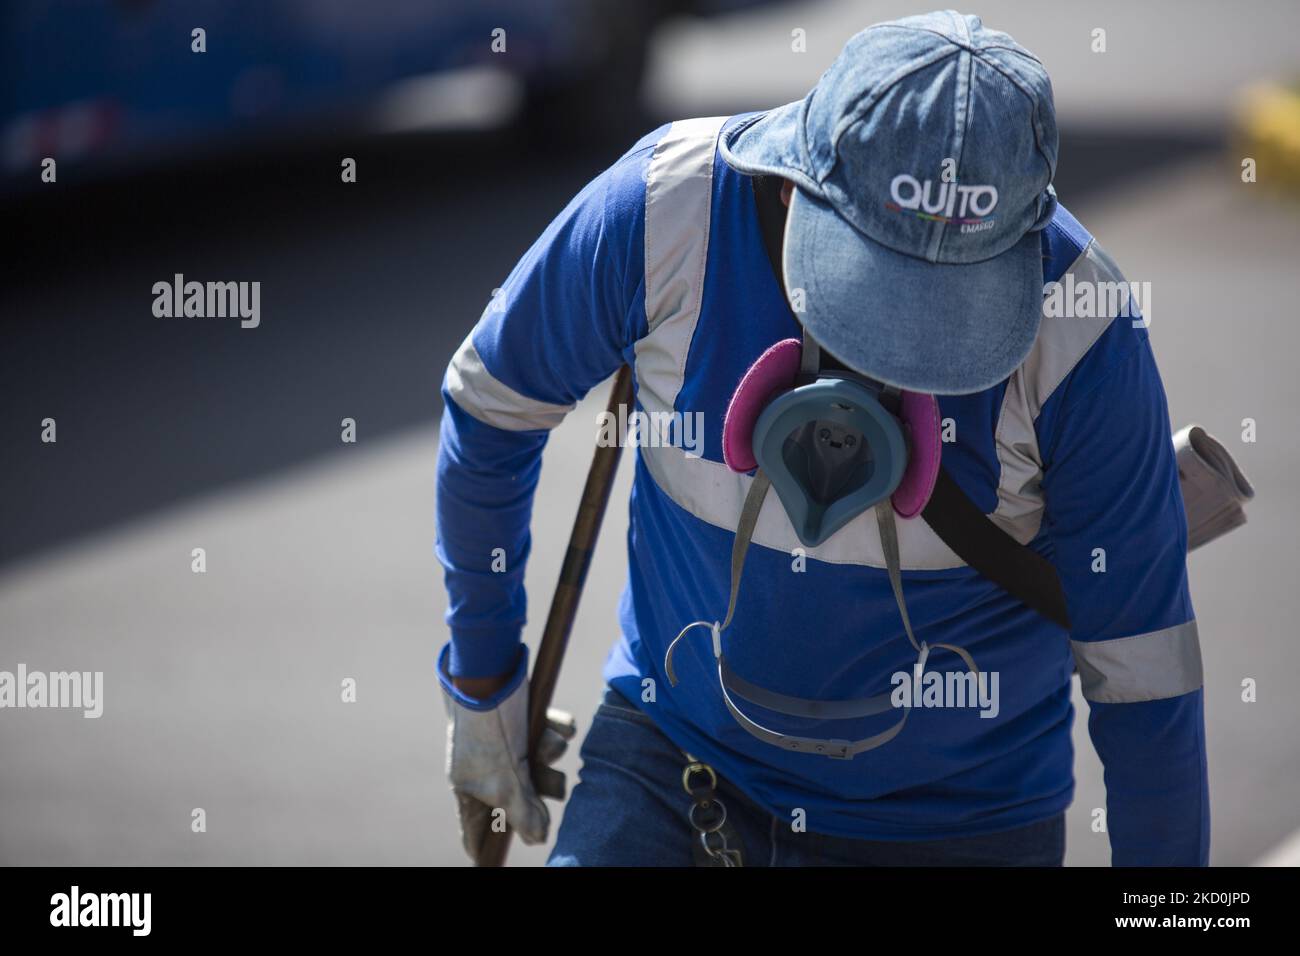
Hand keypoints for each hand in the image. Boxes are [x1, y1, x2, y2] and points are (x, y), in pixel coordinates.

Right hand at [440, 653, 575, 860]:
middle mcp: (489, 767)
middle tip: (550, 784)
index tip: (499, 859)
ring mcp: (509, 743)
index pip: (476, 829)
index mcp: (471, 788)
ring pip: (541, 764)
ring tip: (550, 745)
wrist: (488, 671)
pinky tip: (559, 726)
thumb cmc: (486, 730)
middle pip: (522, 797)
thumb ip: (523, 812)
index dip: (489, 845)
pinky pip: (551, 734)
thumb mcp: (505, 779)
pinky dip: (559, 730)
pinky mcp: (526, 718)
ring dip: (552, 756)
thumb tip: (539, 840)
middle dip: (541, 790)